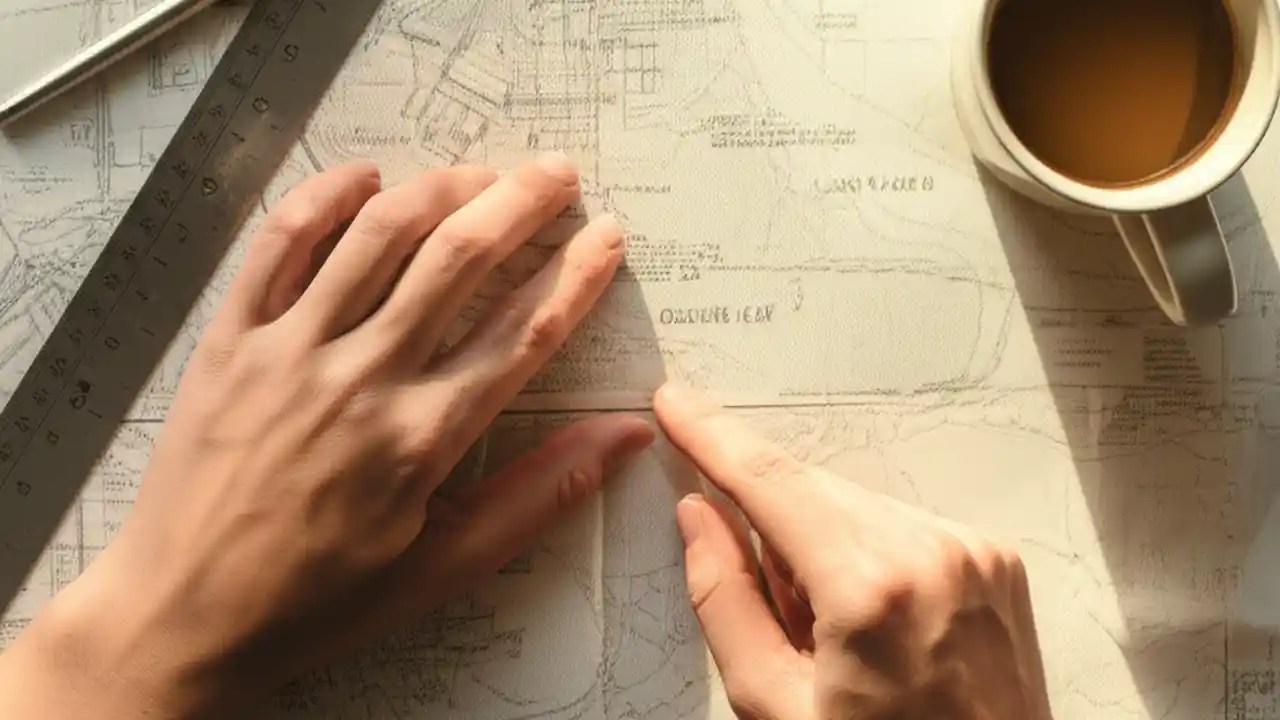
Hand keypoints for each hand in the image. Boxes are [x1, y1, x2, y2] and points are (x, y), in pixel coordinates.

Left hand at [0, 154, 652, 717]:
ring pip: (377, 236)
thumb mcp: (444, 568)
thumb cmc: (319, 600)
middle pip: (458, 261)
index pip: (523, 333)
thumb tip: (625, 437)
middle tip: (555, 173)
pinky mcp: (229, 339)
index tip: (606, 236)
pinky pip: (278, 244)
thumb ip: (540, 496)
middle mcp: (360, 379)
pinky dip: (324, 198)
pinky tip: (364, 178)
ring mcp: (288, 350)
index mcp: (422, 439)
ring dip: (439, 189)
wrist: (182, 616)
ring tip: (479, 172)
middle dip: (519, 204)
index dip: (576, 276)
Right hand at [655, 385, 1052, 719]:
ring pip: (856, 505)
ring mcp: (974, 551)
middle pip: (813, 492)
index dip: (713, 438)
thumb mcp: (776, 706)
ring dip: (823, 545)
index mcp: (872, 591)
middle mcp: (933, 553)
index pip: (771, 484)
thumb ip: (725, 601)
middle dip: (774, 528)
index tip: (677, 404)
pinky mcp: (995, 557)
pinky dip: (870, 553)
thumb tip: (699, 516)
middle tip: (783, 614)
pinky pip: (903, 523)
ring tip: (839, 634)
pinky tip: (876, 620)